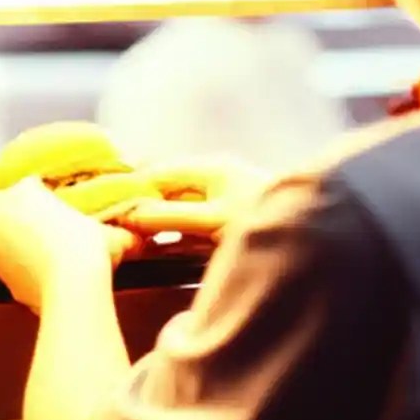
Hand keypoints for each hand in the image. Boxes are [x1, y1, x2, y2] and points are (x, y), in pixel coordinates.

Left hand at [0, 177, 139, 313]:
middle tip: (18, 228)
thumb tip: (147, 238)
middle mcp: (7, 202)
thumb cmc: (93, 255)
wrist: (72, 280)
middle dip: (7, 213)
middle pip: (1, 203)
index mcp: (34, 190)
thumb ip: (125, 234)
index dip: (37, 203)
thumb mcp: (114, 238)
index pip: (29, 189)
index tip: (43, 214)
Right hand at [116, 157, 270, 239]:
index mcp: (213, 168)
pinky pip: (189, 228)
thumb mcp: (213, 220)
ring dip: (155, 224)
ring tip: (126, 239)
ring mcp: (220, 203)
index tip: (105, 205)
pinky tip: (154, 251)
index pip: (160, 171)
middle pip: (166, 190)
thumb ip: (171, 218)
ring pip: (176, 211)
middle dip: (140, 206)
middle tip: (110, 223)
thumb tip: (131, 214)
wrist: (314, 243)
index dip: (132, 187)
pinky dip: (172, 237)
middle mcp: (215, 180)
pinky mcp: (224, 227)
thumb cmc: (264, 222)